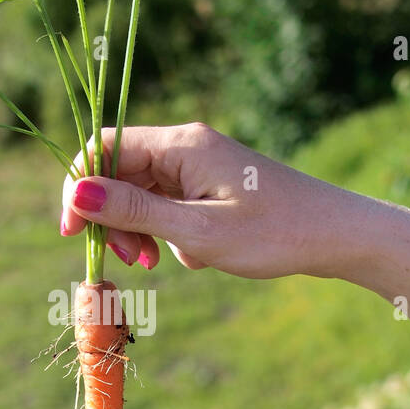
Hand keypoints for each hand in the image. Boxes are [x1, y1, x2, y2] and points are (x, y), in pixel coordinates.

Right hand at [59, 122, 362, 279]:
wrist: (336, 236)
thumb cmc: (273, 233)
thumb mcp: (196, 231)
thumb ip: (134, 212)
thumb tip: (78, 193)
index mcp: (181, 145)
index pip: (103, 148)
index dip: (78, 187)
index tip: (73, 233)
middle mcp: (186, 147)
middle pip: (119, 172)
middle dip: (112, 218)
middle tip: (129, 260)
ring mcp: (199, 166)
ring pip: (141, 194)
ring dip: (138, 230)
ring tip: (156, 263)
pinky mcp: (211, 186)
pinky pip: (168, 205)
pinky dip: (168, 233)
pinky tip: (195, 256)